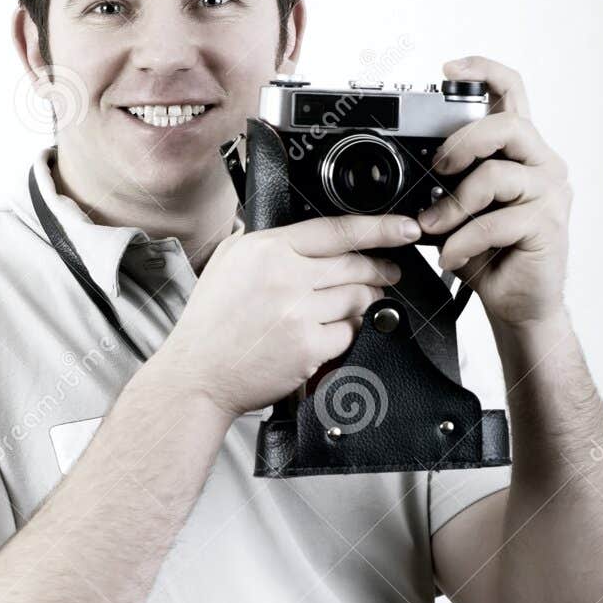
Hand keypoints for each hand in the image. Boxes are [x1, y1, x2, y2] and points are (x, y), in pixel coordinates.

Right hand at [155, 211, 421, 418]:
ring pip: (357, 299)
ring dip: (366, 301)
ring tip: (360, 303)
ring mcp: (298, 313)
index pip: (337, 230)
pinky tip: (333, 334)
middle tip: (389, 272)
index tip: (404, 228)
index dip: (380, 227)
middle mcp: (284, 276)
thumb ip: (265, 243)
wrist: (198, 375)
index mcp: (266, 249)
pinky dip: (348, 333)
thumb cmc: (211, 324)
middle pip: (355, 264)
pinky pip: (349, 333)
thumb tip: (303, 234)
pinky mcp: (308, 347)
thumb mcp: (228, 262)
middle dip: (381, 269)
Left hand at [417, 56, 572, 328]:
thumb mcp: (461, 212)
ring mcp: (550, 194)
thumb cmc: (492, 257)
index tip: (449, 69)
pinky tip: (453, 254)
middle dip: (462, 144)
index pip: (513, 94)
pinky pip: (495, 222)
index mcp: (523, 153)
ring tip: (436, 228)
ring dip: (453, 205)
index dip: (484, 71)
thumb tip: (416, 171)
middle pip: (508, 126)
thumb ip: (450, 184)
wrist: (519, 304)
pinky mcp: (548, 225)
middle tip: (437, 170)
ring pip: (496, 176)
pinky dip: (463, 240)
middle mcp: (543, 165)